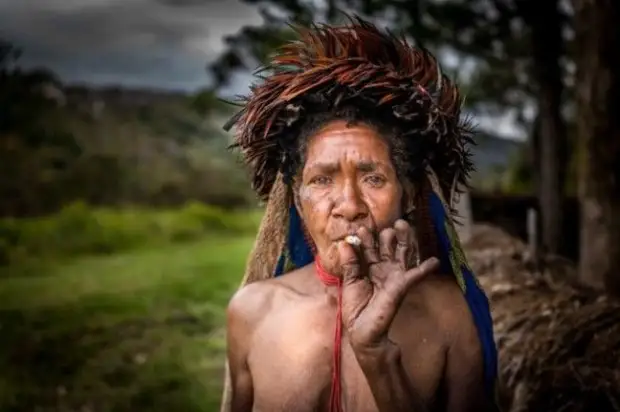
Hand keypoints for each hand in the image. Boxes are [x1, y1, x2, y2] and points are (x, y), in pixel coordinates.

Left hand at [338, 219, 439, 350]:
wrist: (363, 332)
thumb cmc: (356, 309)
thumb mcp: (349, 283)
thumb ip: (349, 264)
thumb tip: (344, 244)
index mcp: (369, 269)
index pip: (369, 249)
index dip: (366, 239)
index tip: (361, 229)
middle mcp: (383, 270)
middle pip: (388, 248)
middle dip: (388, 235)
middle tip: (388, 223)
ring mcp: (394, 276)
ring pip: (402, 254)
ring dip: (405, 240)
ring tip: (404, 224)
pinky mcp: (401, 285)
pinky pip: (416, 275)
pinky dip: (426, 268)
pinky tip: (435, 261)